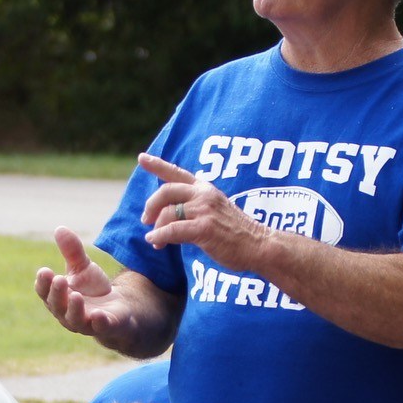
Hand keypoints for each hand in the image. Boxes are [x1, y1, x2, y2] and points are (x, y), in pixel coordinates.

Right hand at [35, 226, 135, 347]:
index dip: (43, 283)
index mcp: (58, 297)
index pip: (45, 291)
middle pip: (57, 305)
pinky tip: (99, 315)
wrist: (118, 308)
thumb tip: (60, 228)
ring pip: (75, 319)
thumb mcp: (83, 267)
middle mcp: (66, 313)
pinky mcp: (105, 327)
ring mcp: (85, 322)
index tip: (44, 271)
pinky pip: (100, 327)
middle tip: (59, 280)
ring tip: (76, 296)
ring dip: (74, 308)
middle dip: (57, 293)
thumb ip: (72, 251)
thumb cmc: (93, 289)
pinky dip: (99, 323)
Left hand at [139, 152, 265, 270]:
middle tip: (146, 219)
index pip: (177, 173)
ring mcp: (205, 211)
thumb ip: (197, 206)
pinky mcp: (205, 228)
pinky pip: (173, 230)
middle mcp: (204, 195)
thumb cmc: (238, 233)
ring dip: (156, 228)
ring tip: (156, 241)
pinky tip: (156, 241)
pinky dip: (160, 236)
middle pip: (166, 192)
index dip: (157, 165)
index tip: (142, 158)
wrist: (260, 245)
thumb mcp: (218, 210)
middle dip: (151, 206)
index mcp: (206, 189)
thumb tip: (171, 213)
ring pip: (167, 213)